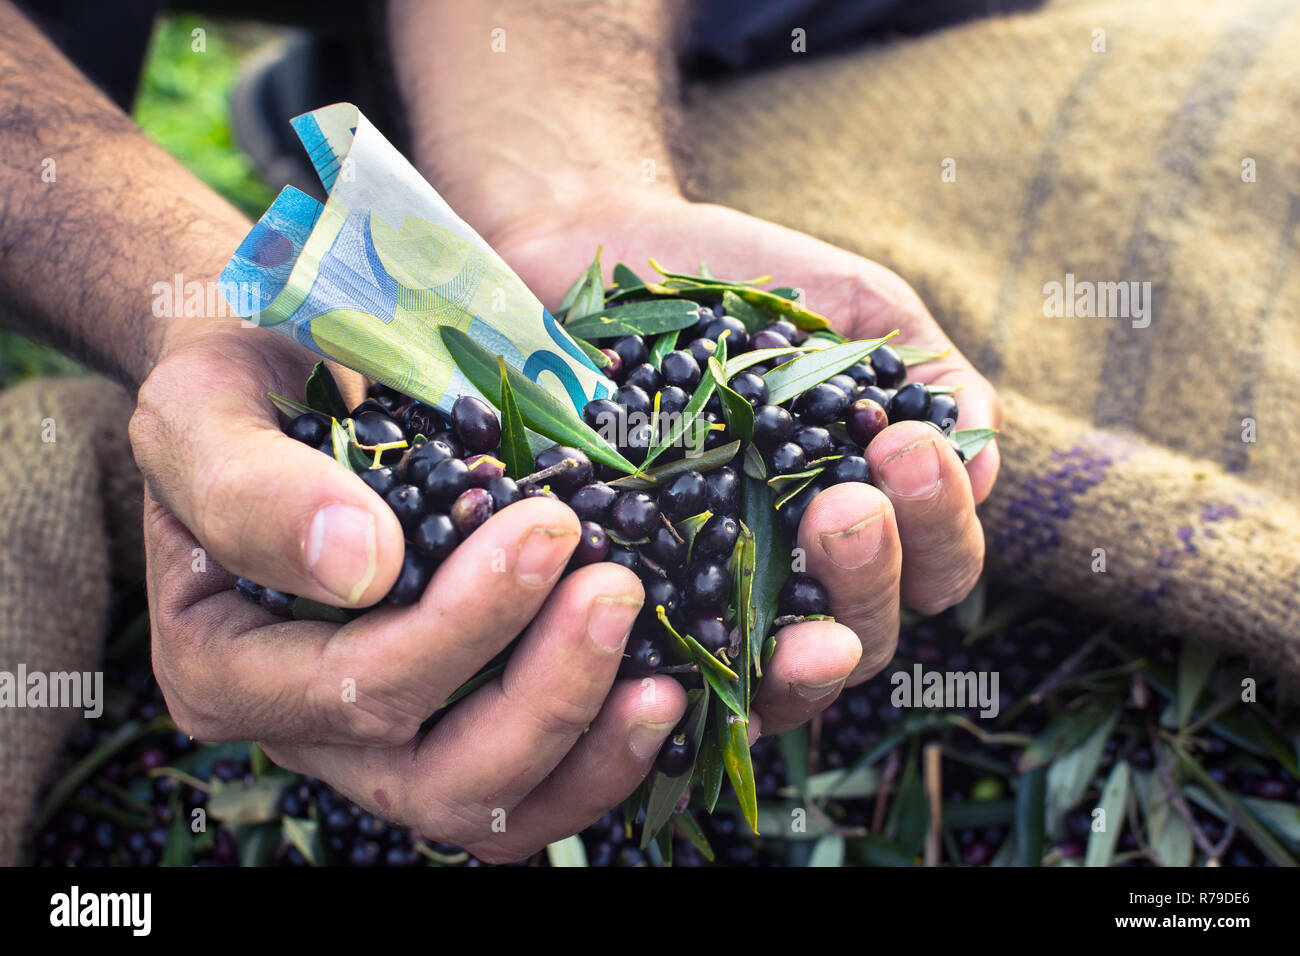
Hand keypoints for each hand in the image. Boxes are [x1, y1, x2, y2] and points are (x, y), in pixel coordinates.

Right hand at [130, 319, 685, 861]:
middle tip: (615, 587)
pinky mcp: (456, 725)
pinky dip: (602, 755)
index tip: (544, 528)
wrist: (283, 369)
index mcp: (226, 666)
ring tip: (660, 675)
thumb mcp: (206, 406)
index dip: (459, 629)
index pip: (354, 689)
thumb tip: (357, 562)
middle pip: (435, 777)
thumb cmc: (238, 379)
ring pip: (493, 806)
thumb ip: (251, 484)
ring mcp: (385, 741)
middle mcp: (305, 729)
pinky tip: (661, 690)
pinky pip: (532, 787)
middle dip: (541, 694)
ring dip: (585, 745)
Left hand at [488, 193, 1002, 734]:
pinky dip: (688, 664)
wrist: (598, 249)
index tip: (906, 446)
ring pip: (778, 676)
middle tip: (849, 503)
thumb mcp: (850, 307)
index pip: (933, 567)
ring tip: (809, 535)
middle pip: (866, 635)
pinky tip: (695, 624)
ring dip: (811, 639)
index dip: (938, 527)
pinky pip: (661, 668)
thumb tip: (984, 473)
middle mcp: (792, 575)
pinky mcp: (624, 605)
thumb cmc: (734, 280)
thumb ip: (929, 374)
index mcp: (860, 514)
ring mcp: (706, 601)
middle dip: (875, 573)